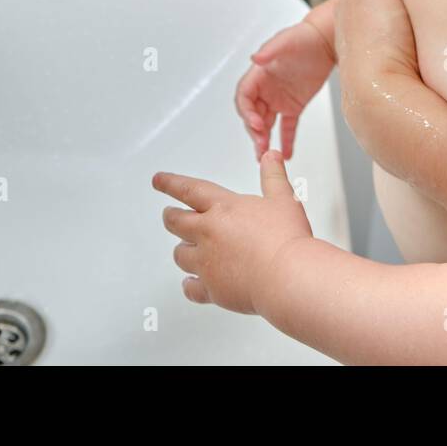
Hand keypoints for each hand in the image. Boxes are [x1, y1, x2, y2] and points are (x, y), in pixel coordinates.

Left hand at [153, 151, 312, 314]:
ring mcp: (207, 263)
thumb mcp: (283, 199)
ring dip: (181, 249)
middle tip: (169, 215)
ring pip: (180, 254)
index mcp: (223, 208)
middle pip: (176, 222)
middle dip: (170, 217)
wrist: (288, 276)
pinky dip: (189, 285)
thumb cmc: (286, 239)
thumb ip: (273, 176)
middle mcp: (208, 233)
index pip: (190, 190)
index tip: (158, 180)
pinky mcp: (212, 289)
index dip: (171, 183)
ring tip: (185, 247)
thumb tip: (271, 156)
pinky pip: (190, 288)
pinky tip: (191, 284)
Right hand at [236, 19, 334, 160]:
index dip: (246, 112)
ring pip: (266, 124)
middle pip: (252, 114)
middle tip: (261, 146)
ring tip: (267, 156)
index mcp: (259, 74)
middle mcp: (266, 88)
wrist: (326, 41)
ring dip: (264, 140)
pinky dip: (286, 140)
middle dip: (255, 132)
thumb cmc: (304, 37)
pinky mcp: (294, 105)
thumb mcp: (285, 41)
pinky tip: (286, 153)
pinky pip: (287, 127)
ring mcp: (279, 99)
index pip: (244, 97)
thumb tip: (256, 58)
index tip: (256, 124)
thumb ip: (270, 50)